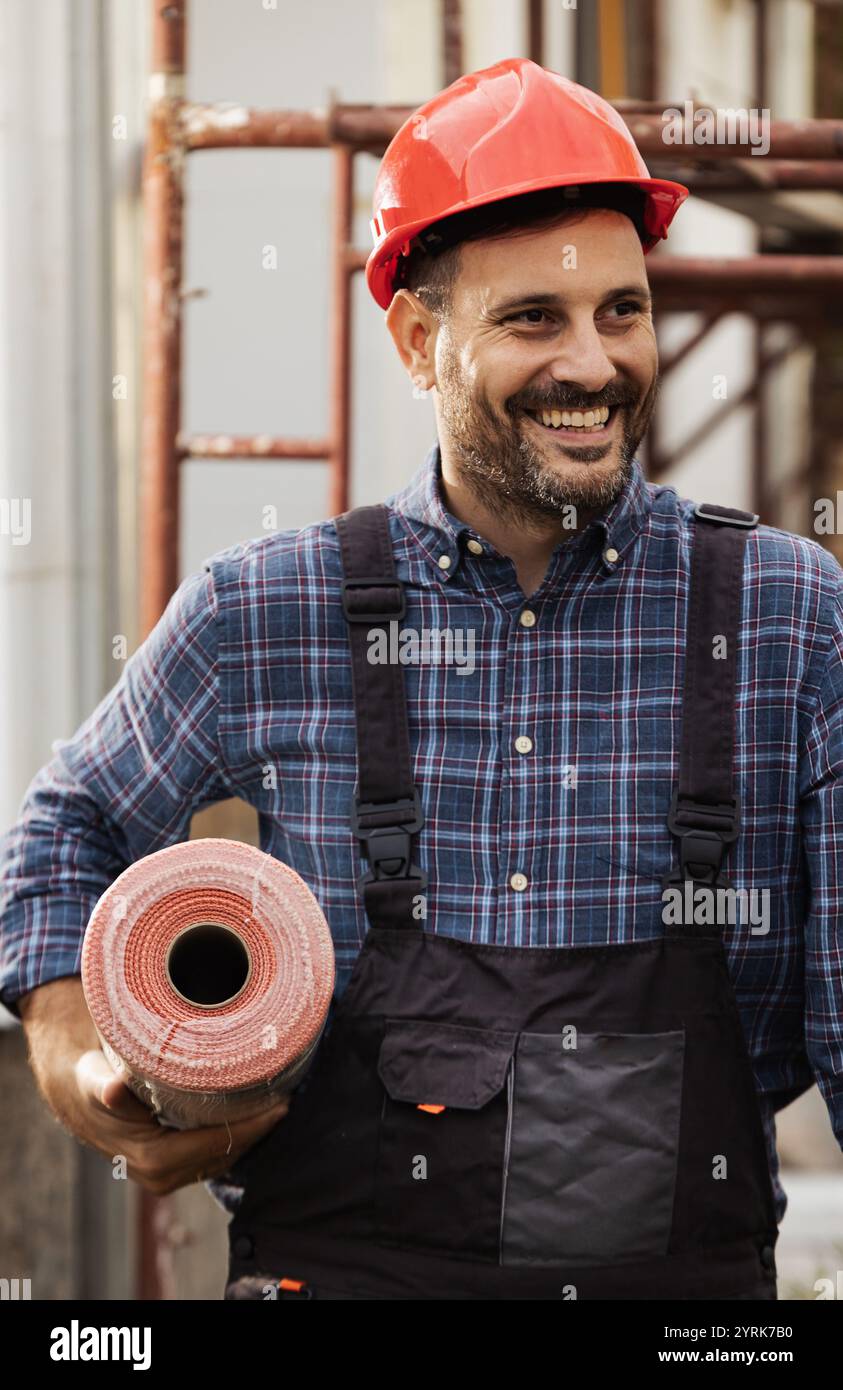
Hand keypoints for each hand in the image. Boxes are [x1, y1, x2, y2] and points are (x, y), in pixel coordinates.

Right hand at [19, 976, 288, 1194]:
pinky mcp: (174, 1165)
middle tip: (286, 1094)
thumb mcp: (95, 1079)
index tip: (280, 1103)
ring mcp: (170, 1174)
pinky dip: (235, 1133)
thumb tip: (113, 1089)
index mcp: (154, 1160)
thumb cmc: (91, 1081)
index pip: (218, 1145)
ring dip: (251, 1131)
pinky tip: (253, 1110)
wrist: (77, 1094)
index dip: (252, 1126)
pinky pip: (214, 1152)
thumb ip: (105, 1086)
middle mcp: (164, 1175)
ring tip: (276, 1099)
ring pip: (224, 1155)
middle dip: (258, 1127)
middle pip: (227, 1152)